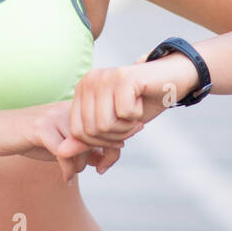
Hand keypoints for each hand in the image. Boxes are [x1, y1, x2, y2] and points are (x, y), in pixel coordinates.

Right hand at [0, 102, 142, 181]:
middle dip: (105, 157)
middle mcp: (67, 108)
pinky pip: (64, 155)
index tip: (105, 164)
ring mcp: (54, 117)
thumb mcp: (60, 144)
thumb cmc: (28, 139)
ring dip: (80, 166)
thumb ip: (82, 149)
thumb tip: (106, 157)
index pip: (107, 126)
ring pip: (82, 148)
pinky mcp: (41, 128)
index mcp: (75, 108)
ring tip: (70, 173)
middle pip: (100, 135)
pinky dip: (67, 171)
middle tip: (99, 171)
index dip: (113, 147)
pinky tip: (65, 178)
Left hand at [50, 60, 176, 167]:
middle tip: (130, 123)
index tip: (118, 133)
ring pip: (105, 125)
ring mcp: (105, 77)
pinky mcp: (123, 77)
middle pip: (91, 131)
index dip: (100, 142)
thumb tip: (60, 153)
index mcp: (81, 90)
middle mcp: (89, 81)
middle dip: (115, 136)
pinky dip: (136, 116)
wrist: (170, 79)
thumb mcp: (111, 126)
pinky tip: (141, 103)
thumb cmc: (140, 103)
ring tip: (135, 114)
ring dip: (126, 128)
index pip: (77, 132)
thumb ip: (85, 139)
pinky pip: (124, 114)